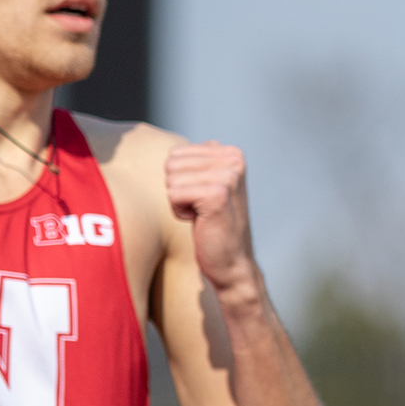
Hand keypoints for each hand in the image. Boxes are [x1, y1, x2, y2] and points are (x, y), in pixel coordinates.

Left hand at [165, 140, 257, 296]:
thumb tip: (199, 145)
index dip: (182, 179)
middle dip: (178, 189)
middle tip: (201, 207)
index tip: (203, 197)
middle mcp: (233, 160)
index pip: (176, 153)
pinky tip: (200, 221)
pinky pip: (174, 194)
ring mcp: (228, 177)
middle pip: (172, 163)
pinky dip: (180, 212)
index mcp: (232, 153)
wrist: (232, 260)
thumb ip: (205, 162)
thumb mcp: (212, 185)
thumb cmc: (216, 224)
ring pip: (171, 179)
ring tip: (202, 214)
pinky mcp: (217, 195)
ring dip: (179, 202)